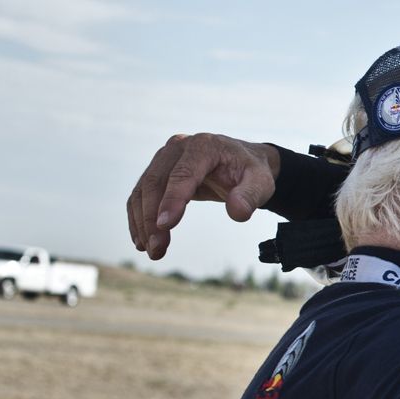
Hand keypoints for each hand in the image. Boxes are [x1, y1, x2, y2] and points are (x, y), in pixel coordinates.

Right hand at [126, 133, 280, 258]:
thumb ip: (250, 196)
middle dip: (152, 218)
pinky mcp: (159, 170)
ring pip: (143, 189)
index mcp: (205, 147)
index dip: (172, 199)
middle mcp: (179, 147)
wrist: (242, 162)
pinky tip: (142, 240)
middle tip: (156, 249)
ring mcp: (165, 157)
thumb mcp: (261, 183)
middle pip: (156, 182)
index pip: (183, 174)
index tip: (165, 225)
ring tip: (151, 250)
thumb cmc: (252, 173)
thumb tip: (237, 213)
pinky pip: (142, 194)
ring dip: (142, 222)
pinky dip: (138, 217)